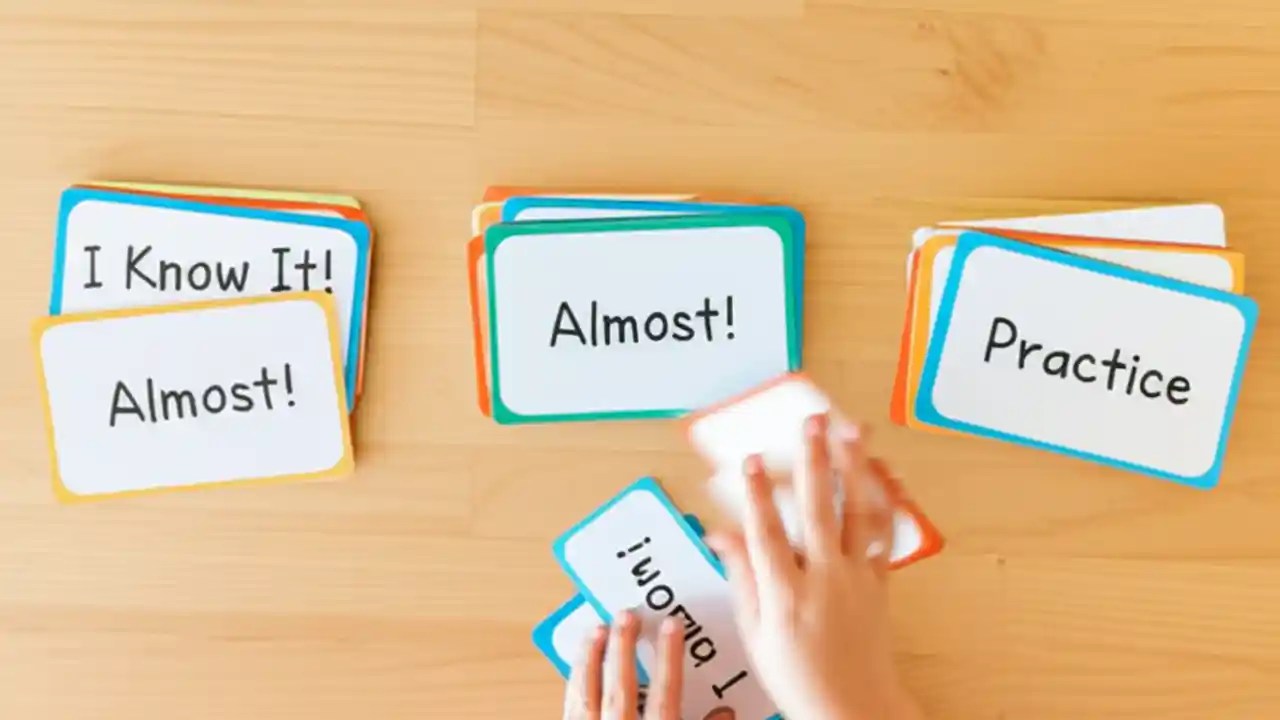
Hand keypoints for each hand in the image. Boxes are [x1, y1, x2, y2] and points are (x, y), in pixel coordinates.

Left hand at [563, 611, 683, 719]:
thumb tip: (722, 709)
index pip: (664, 697)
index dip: (669, 659)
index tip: (672, 625)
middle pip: (620, 688)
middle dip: (623, 648)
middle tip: (628, 614)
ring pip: (586, 694)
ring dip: (592, 658)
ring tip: (598, 628)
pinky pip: (570, 707)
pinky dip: (575, 682)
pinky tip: (580, 667)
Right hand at [706, 414, 922, 719]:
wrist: (854, 706)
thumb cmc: (799, 675)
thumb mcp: (755, 632)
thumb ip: (742, 578)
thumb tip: (721, 536)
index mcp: (786, 595)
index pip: (767, 533)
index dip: (757, 493)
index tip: (751, 461)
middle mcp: (824, 580)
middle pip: (817, 509)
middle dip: (812, 461)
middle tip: (809, 424)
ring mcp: (857, 578)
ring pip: (856, 512)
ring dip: (853, 467)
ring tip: (850, 432)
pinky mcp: (879, 580)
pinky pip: (881, 532)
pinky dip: (882, 498)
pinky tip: (880, 472)